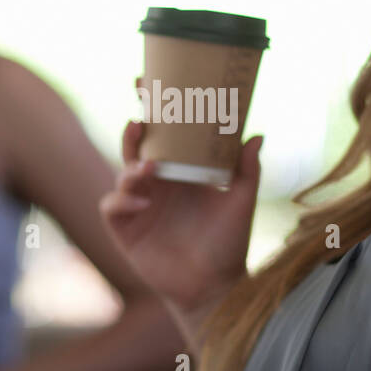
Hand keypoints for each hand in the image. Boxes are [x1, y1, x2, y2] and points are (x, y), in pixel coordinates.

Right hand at [98, 109, 262, 322]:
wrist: (214, 287)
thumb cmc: (229, 244)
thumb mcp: (241, 202)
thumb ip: (248, 170)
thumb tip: (258, 135)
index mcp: (182, 172)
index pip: (165, 135)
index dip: (154, 110)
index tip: (148, 83)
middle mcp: (158, 184)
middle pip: (137, 148)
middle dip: (134, 131)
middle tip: (142, 120)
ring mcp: (139, 205)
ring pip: (123, 172)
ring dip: (132, 165)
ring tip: (150, 167)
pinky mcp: (125, 229)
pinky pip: (113, 205)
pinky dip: (122, 198)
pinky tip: (141, 201)